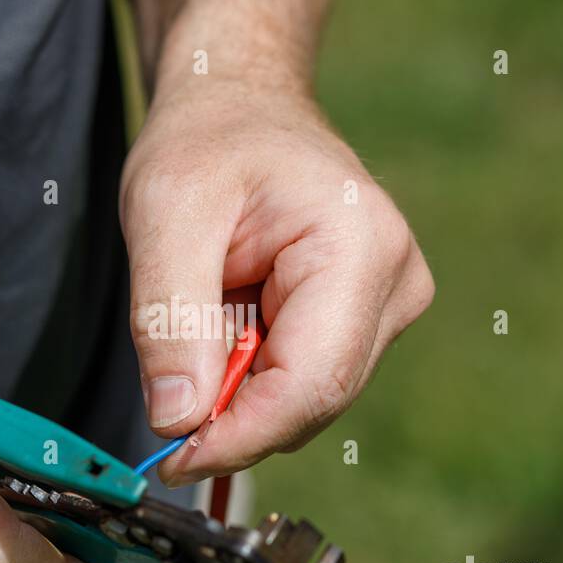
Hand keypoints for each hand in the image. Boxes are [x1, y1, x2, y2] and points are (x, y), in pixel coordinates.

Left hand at [120, 79, 433, 484]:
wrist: (241, 104)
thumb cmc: (206, 140)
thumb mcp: (164, 212)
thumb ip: (169, 319)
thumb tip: (176, 422)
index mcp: (362, 248)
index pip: (310, 386)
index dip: (237, 437)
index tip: (167, 459)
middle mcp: (398, 285)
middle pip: (312, 403)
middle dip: (232, 415)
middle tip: (164, 388)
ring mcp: (391, 306)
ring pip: (307, 401)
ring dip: (239, 389)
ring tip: (204, 314)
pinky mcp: (369, 320)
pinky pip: (305, 381)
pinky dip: (252, 374)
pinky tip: (229, 320)